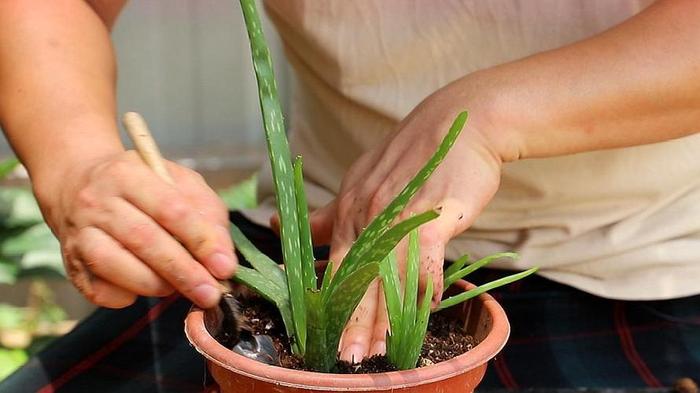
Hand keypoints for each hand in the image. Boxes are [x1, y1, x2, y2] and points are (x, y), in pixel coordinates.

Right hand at [37, 151, 236, 308]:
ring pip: (116, 266)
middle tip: (210, 293)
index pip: (170, 209)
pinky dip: (126, 296)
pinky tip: (143, 288)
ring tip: (179, 289)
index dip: (201, 240)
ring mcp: (80, 233)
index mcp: (127, 173)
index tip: (224, 266)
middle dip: (184, 272)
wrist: (77, 186)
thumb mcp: (180, 183)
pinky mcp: (71, 264)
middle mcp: (97, 201)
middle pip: (144, 240)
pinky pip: (99, 290)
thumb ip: (207, 214)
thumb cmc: (143, 187)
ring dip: (156, 285)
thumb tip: (223, 258)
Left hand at [311, 79, 504, 362]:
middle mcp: (369, 217)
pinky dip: (425, 284)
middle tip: (347, 361)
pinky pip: (426, 257)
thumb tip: (280, 225)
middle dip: (353, 324)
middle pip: (358, 279)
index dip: (332, 307)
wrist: (457, 123)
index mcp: (351, 212)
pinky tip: (425, 309)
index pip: (337, 268)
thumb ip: (329, 213)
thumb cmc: (413, 157)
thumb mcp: (361, 181)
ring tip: (379, 353)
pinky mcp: (432, 214)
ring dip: (385, 318)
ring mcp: (399, 216)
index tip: (324, 340)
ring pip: (389, 277)